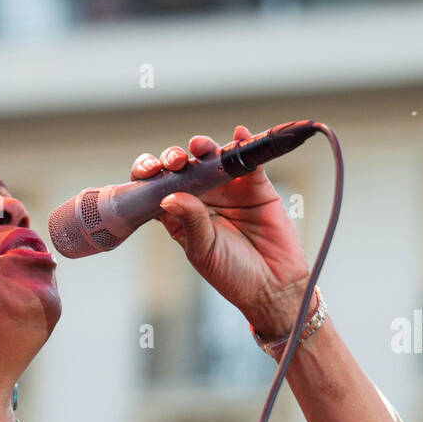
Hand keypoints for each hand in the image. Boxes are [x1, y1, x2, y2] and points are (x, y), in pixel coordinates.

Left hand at [131, 125, 312, 335]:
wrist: (274, 286)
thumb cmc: (233, 276)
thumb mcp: (203, 251)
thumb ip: (190, 221)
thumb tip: (169, 197)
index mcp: (180, 216)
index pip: (157, 188)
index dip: (149, 176)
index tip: (148, 174)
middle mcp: (201, 198)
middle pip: (181, 168)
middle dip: (174, 158)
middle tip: (177, 162)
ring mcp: (228, 189)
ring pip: (211, 158)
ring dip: (203, 148)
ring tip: (200, 147)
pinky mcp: (256, 184)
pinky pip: (248, 159)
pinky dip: (244, 143)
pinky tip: (239, 135)